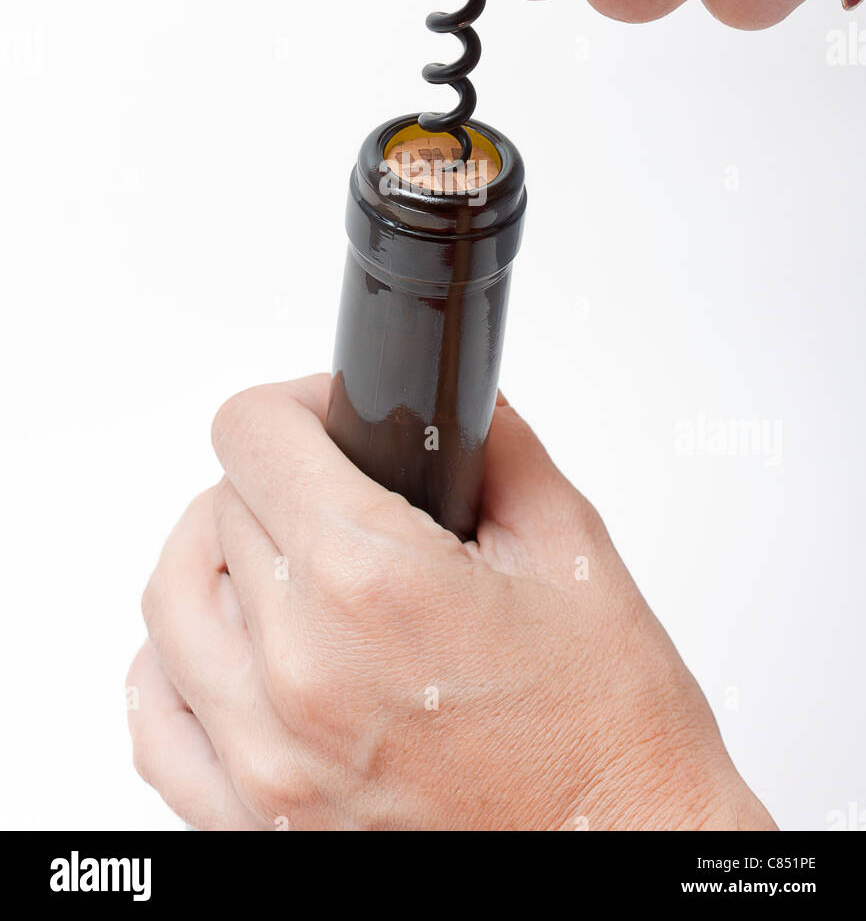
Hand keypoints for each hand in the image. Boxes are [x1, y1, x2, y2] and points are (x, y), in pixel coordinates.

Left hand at [127, 376, 774, 830]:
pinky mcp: (255, 824)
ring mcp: (268, 759)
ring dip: (220, 561)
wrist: (627, 853)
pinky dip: (181, 668)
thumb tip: (452, 403)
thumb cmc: (610, 734)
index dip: (294, 405)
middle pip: (216, 510)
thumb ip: (498, 451)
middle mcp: (302, 671)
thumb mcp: (572, 552)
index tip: (327, 420)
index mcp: (375, 584)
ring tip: (288, 564)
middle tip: (341, 497)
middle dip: (280, 483)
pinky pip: (157, 724)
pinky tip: (238, 652)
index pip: (251, 435)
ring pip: (172, 603)